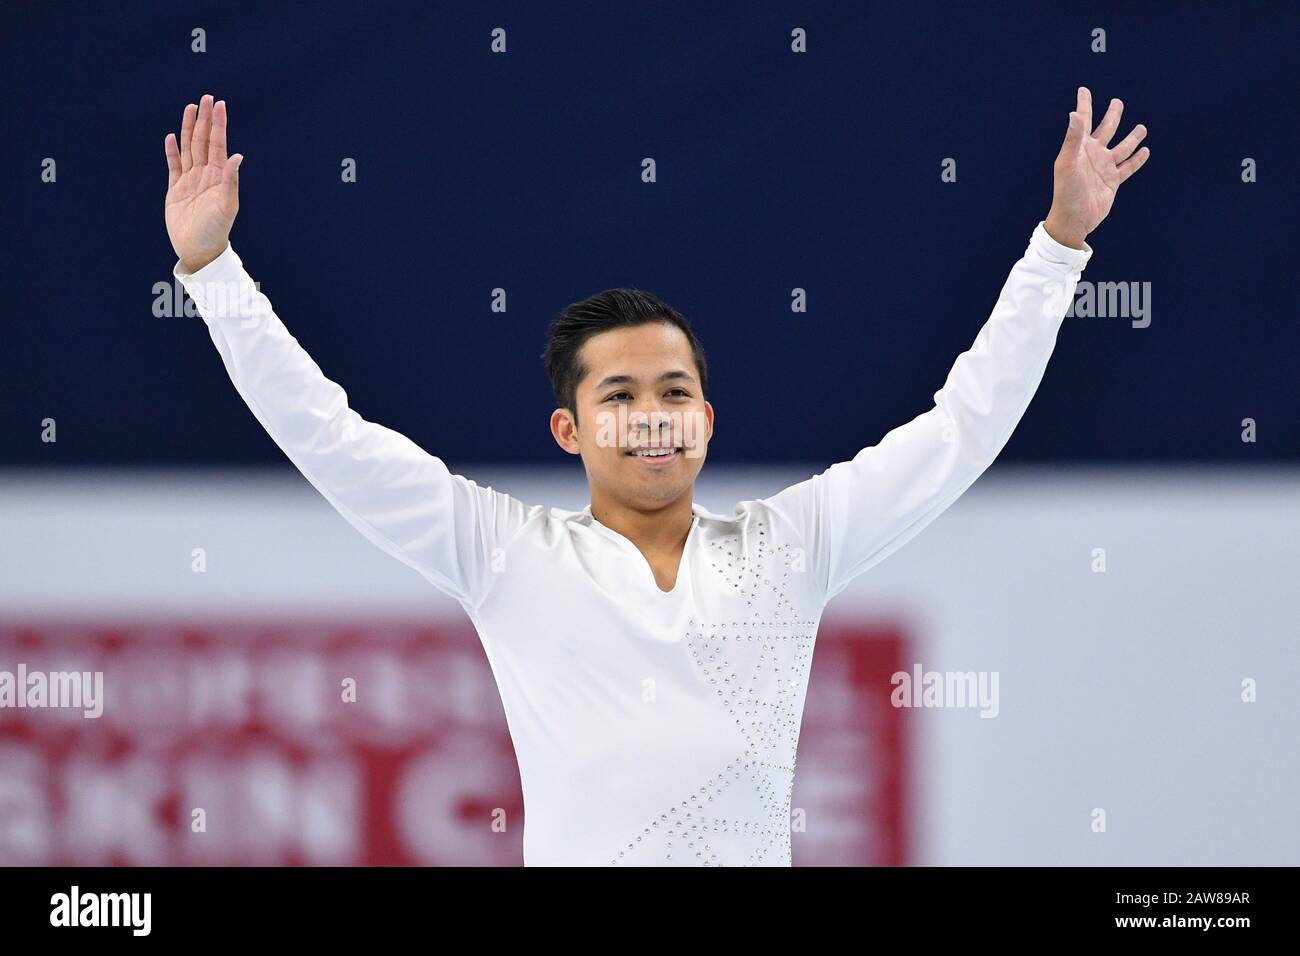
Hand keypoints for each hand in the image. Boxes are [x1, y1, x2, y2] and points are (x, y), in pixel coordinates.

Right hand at [164, 94, 243, 272]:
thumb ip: (230, 181)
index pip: (218, 144)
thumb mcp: (226, 206)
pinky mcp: (176, 189)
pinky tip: (171, 137)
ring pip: (188, 148)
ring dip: (188, 129)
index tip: (220, 104)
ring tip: (190, 109)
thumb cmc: (217, 231)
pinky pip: (173, 165)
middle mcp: (205, 175)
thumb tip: (237, 156)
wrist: (199, 249)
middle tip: (206, 98)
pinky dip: (172, 151)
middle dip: (204, 119)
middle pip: (202, 140)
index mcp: (218, 176)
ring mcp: (190, 180)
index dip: (218, 124)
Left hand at [1044, 87, 1148, 248]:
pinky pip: (1128, 167)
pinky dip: (1137, 159)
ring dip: (1132, 137)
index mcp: (1080, 148)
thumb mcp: (1068, 163)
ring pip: (1122, 147)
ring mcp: (1104, 167)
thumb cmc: (1067, 192)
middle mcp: (1093, 154)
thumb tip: (1074, 113)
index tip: (1084, 90)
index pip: (1083, 121)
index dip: (1084, 105)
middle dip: (1112, 115)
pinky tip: (1145, 151)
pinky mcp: (1113, 181)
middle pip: (1106, 129)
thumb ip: (1073, 138)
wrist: (1075, 219)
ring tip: (1141, 127)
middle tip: (1117, 102)